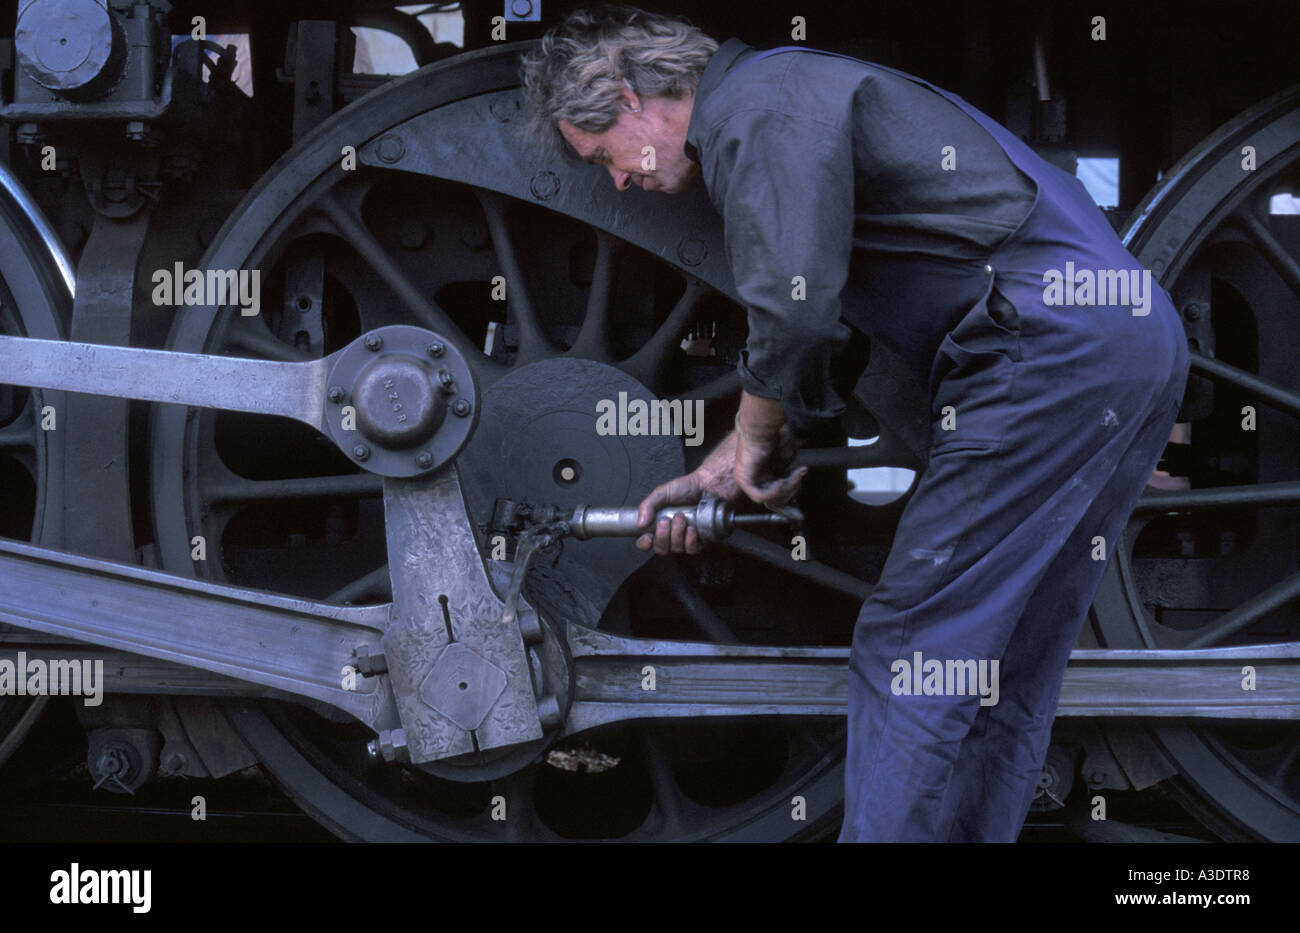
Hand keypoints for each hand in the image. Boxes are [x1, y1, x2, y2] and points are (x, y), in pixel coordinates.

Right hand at [634, 426, 805, 554]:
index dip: (645, 543)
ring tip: (682, 520)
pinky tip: (693, 529)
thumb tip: (639, 522)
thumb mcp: (663, 492)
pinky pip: (694, 549)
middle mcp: (675, 532)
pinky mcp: (704, 539)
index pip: (649, 540)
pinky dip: (691, 540)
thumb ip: (648, 505)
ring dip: (677, 536)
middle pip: (662, 548)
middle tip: (667, 521)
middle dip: (663, 537)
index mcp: (663, 522)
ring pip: (677, 550)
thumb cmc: (691, 486)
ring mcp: (689, 537)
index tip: (646, 538)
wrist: (712, 485)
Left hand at [733, 422, 806, 507]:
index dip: (792, 485)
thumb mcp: (786, 454)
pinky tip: (781, 481)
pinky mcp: (743, 480)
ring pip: (771, 496)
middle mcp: (753, 476)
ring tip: (795, 474)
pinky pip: (761, 496)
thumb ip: (790, 468)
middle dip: (792, 487)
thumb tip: (798, 476)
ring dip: (787, 487)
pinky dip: (774, 492)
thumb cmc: (774, 435)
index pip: (778, 488)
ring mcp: (746, 479)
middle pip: (776, 495)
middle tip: (800, 474)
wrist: (761, 427)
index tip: (801, 473)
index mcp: (762, 469)